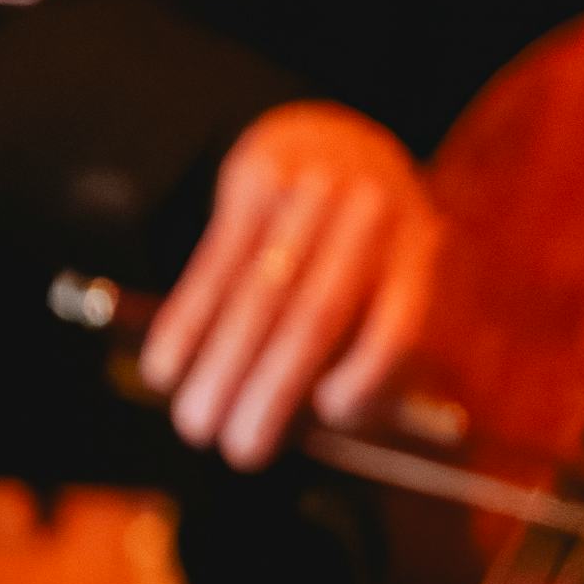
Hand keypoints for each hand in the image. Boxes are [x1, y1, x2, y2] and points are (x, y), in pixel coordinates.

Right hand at [136, 98, 437, 471]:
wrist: (325, 132)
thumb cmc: (353, 242)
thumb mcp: (383, 276)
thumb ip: (360, 348)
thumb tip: (311, 427)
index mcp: (418, 250)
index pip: (398, 323)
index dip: (364, 377)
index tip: (327, 416)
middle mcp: (372, 215)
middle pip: (318, 314)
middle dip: (272, 391)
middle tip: (239, 451)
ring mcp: (312, 189)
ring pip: (259, 294)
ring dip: (221, 367)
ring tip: (194, 423)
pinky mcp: (255, 178)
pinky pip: (213, 264)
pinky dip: (185, 324)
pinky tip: (164, 368)